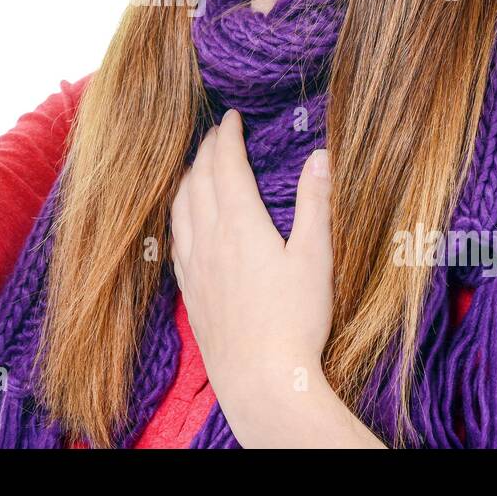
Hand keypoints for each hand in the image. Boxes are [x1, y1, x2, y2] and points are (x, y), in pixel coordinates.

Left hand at [169, 109, 336, 434]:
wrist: (259, 378)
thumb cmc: (294, 321)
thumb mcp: (316, 257)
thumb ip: (316, 203)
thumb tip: (321, 156)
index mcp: (240, 223)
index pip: (226, 164)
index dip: (227, 136)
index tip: (231, 117)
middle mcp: (208, 237)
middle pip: (200, 179)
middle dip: (207, 150)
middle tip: (217, 133)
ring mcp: (194, 264)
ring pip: (180, 205)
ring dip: (188, 177)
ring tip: (198, 165)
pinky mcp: (189, 289)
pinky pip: (175, 236)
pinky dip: (179, 211)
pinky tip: (185, 217)